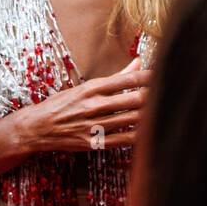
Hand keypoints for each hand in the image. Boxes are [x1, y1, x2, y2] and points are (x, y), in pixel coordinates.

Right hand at [11, 58, 151, 152]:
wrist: (36, 128)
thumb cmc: (62, 104)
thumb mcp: (85, 86)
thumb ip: (116, 77)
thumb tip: (138, 62)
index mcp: (91, 88)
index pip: (127, 80)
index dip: (149, 77)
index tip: (164, 73)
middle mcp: (93, 105)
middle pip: (133, 99)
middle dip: (153, 96)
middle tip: (171, 92)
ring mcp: (93, 126)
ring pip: (130, 120)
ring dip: (149, 115)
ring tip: (165, 110)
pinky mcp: (92, 143)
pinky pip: (121, 140)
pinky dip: (138, 136)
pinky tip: (150, 132)